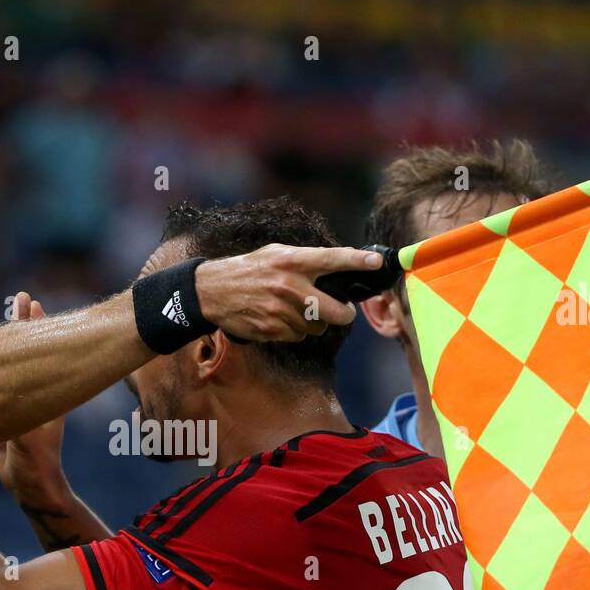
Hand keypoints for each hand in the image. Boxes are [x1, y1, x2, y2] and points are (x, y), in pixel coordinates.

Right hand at [0, 292, 67, 501]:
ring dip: (16, 341)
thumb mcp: (25, 441)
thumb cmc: (33, 465)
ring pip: (21, 362)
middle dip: (26, 325)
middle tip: (22, 298)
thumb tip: (7, 404)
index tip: (32, 302)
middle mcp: (40, 394)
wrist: (34, 486)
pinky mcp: (17, 410)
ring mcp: (29, 400)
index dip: (36, 327)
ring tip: (13, 316)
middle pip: (32, 350)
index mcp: (45, 395)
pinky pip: (10, 377)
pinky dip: (3, 362)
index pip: (42, 351)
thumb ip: (16, 426)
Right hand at [194, 244, 375, 341]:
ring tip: (297, 311)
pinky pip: (298, 336)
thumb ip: (306, 259)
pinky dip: (295, 331)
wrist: (212, 291)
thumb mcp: (275, 253)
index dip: (358, 261)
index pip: (333, 260)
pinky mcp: (272, 330)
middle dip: (344, 314)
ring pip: (318, 327)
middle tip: (343, 311)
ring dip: (314, 323)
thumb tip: (338, 265)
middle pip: (337, 311)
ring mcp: (281, 311)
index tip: (377, 262)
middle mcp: (290, 286)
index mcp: (292, 261)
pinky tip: (280, 319)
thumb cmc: (249, 269)